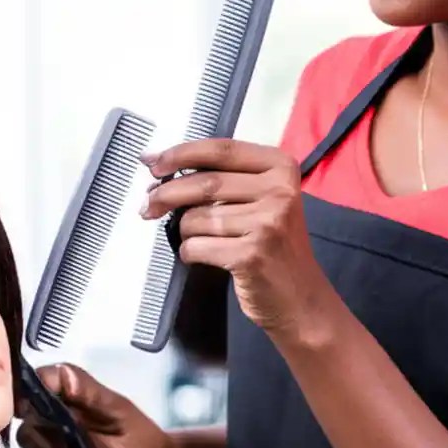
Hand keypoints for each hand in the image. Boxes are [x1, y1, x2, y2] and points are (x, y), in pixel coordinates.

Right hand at [16, 363, 178, 447]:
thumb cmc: (140, 437)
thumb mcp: (118, 412)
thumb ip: (90, 393)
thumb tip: (63, 373)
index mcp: (73, 394)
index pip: (42, 380)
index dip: (31, 386)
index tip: (30, 403)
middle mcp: (58, 414)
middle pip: (28, 417)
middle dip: (39, 436)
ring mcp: (54, 442)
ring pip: (30, 445)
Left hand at [140, 139, 339, 344]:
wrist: (300, 298)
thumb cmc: (274, 246)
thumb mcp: (263, 200)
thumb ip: (226, 180)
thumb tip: (162, 171)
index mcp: (281, 167)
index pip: (221, 149)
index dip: (181, 153)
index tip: (152, 162)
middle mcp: (279, 191)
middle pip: (205, 182)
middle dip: (166, 194)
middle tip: (146, 205)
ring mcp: (267, 223)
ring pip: (197, 217)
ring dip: (183, 230)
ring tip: (195, 239)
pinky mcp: (251, 254)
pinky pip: (197, 246)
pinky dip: (188, 252)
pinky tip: (200, 256)